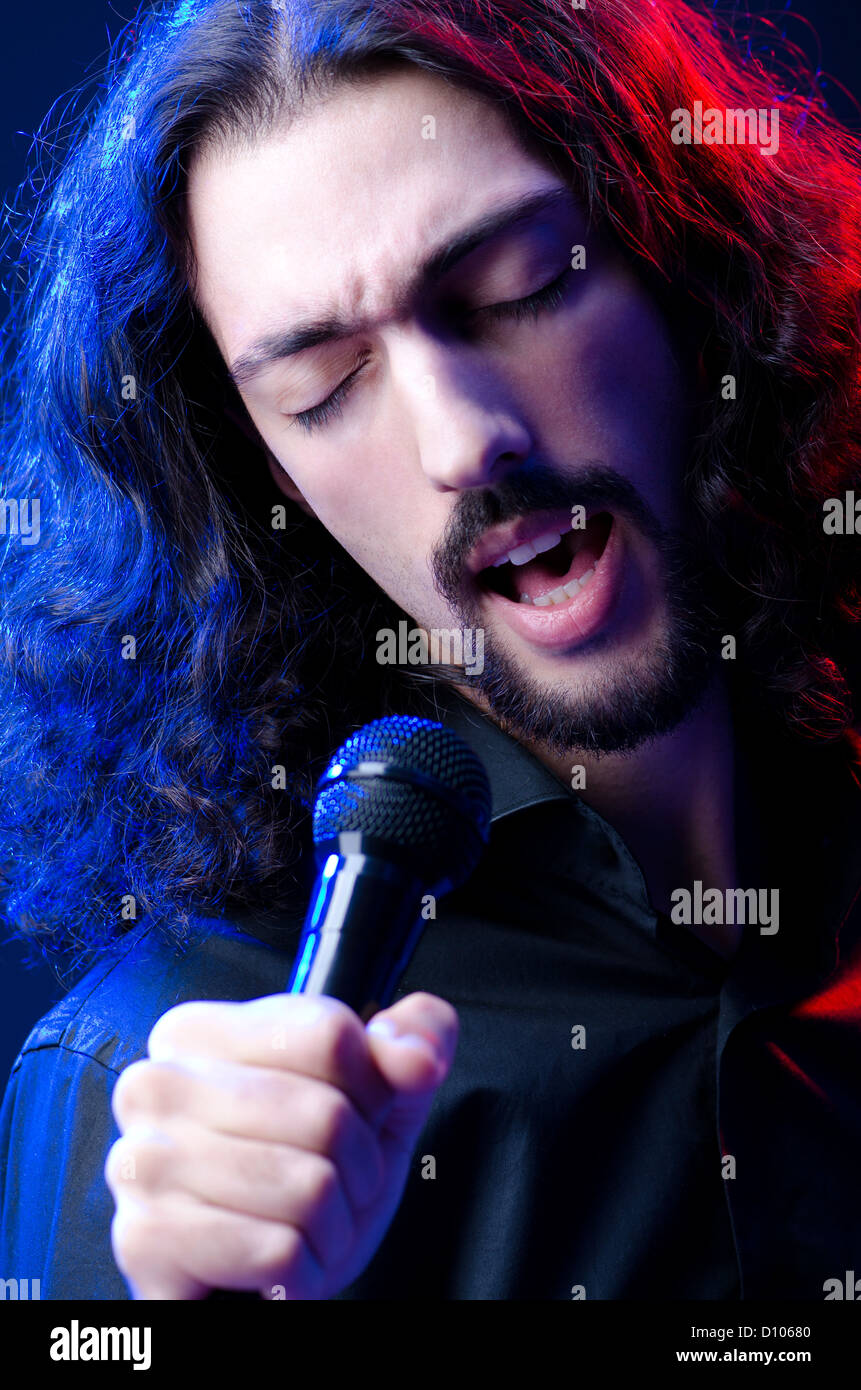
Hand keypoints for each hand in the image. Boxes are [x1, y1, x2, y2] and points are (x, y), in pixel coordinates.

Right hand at [105, 990, 457, 1298]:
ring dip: (331, 1227)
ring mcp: (141, 1161)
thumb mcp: (376, 1098)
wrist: (253, 1279)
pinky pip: (277, 1253)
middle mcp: (155, 1085)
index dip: (372, 1088)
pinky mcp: (146, 1239)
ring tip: (302, 1228)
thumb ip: (414, 1039)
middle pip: (325, 1114)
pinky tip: (272, 1268)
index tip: (357, 1117)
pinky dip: (300, 1272)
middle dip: (357, 1169)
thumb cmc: (307, 1174)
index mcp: (200, 1033)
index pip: (328, 1033)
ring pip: (309, 1188)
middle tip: (333, 1188)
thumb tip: (416, 1054)